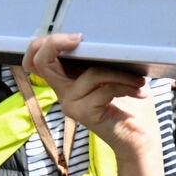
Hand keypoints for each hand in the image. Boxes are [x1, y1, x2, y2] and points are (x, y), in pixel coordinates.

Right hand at [23, 33, 158, 153]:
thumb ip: (101, 60)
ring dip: (121, 74)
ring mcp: (70, 104)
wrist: (138, 138)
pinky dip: (126, 86)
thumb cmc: (130, 105)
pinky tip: (138, 92)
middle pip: (41, 62)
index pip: (36, 61)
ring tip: (139, 82)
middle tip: (81, 37)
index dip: (42, 45)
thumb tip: (104, 38)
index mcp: (68, 80)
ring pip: (91, 73)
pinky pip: (105, 88)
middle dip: (56, 43)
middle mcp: (63, 92)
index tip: (75, 37)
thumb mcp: (113, 75)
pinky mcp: (83, 113)